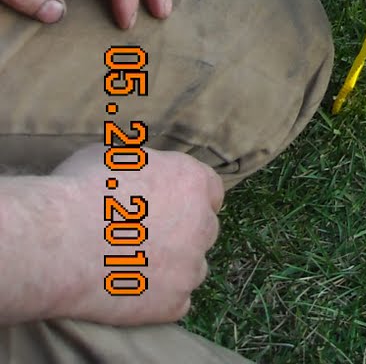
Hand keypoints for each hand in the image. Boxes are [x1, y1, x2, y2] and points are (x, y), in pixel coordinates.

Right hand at [47, 147, 223, 324]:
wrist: (59, 243)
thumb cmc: (81, 191)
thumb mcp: (116, 156)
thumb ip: (142, 167)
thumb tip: (136, 170)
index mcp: (192, 181)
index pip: (210, 192)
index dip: (189, 200)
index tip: (169, 208)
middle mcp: (201, 222)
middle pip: (203, 230)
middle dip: (182, 234)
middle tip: (145, 240)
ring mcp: (190, 266)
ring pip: (192, 269)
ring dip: (173, 269)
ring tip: (134, 268)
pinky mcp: (173, 304)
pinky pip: (176, 303)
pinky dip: (158, 300)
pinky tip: (131, 290)